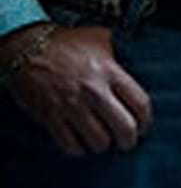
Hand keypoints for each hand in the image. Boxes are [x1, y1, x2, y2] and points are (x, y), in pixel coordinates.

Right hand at [3, 24, 151, 154]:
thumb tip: (132, 61)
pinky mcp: (50, 117)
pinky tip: (80, 142)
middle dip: (128, 140)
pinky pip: (70, 145)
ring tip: (101, 140)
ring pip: (99, 141)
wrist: (26, 48)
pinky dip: (78, 149)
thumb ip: (117, 55)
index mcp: (110, 72)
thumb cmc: (64, 43)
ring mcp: (72, 106)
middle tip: (126, 142)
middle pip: (125, 128)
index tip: (143, 127)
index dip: (146, 121)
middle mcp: (94, 91)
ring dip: (102, 145)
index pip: (140, 104)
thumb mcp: (99, 39)